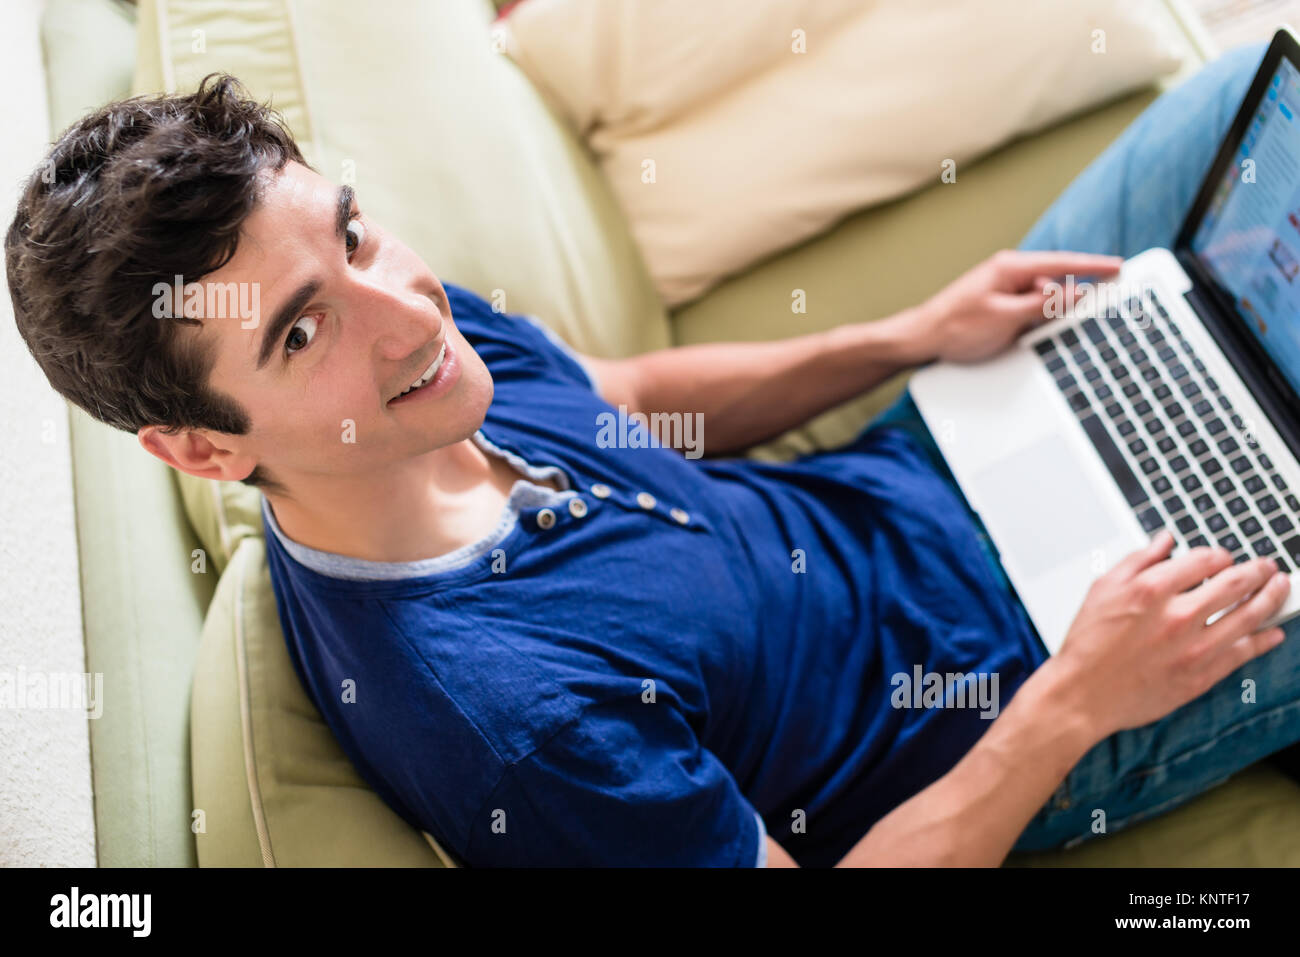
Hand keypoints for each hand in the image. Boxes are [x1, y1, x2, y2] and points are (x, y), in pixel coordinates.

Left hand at [907, 249, 1123, 363]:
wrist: (922, 338)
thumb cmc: (956, 326)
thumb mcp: (1006, 317)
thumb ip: (1042, 304)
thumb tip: (1074, 293)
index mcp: (1011, 268)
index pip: (1062, 263)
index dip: (1093, 266)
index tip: (1119, 266)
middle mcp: (1008, 274)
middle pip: (1053, 283)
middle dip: (1064, 301)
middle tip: (1064, 317)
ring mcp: (1003, 289)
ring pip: (1041, 300)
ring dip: (1044, 315)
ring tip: (1023, 332)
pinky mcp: (999, 305)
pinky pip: (1027, 309)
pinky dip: (1033, 320)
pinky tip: (1024, 334)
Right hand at [1051, 530, 1290, 738]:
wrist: (1082, 694)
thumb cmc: (1088, 643)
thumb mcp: (1102, 589)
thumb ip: (1137, 560)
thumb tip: (1164, 540)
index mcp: (1152, 590)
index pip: (1204, 560)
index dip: (1219, 555)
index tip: (1224, 557)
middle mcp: (1178, 616)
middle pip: (1236, 583)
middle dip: (1258, 570)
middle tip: (1268, 566)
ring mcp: (1194, 648)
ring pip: (1249, 616)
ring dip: (1272, 597)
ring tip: (1281, 587)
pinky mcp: (1201, 676)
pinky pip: (1244, 654)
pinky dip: (1264, 640)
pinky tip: (1274, 632)